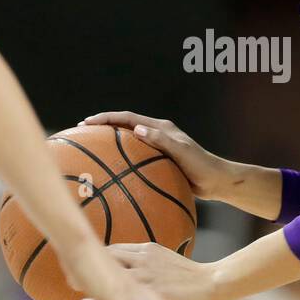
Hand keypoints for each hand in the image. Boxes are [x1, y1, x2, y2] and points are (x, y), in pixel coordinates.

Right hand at [80, 111, 231, 200]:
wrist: (217, 181)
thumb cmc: (202, 166)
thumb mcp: (182, 152)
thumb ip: (162, 140)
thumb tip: (137, 129)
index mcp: (161, 127)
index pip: (128, 118)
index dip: (107, 119)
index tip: (88, 123)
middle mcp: (157, 134)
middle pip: (124, 126)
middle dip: (103, 127)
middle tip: (82, 133)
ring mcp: (158, 148)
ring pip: (128, 142)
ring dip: (110, 144)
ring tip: (91, 151)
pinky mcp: (160, 161)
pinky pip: (136, 158)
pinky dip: (122, 161)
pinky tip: (112, 174)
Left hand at [81, 242, 222, 299]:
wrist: (211, 282)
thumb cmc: (190, 273)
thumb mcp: (166, 259)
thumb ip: (148, 259)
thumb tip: (134, 259)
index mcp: (148, 250)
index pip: (116, 249)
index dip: (99, 254)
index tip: (84, 257)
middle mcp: (144, 262)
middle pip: (109, 259)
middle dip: (89, 263)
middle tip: (70, 268)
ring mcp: (147, 279)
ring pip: (111, 278)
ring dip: (91, 282)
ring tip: (72, 284)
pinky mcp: (151, 296)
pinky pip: (122, 299)